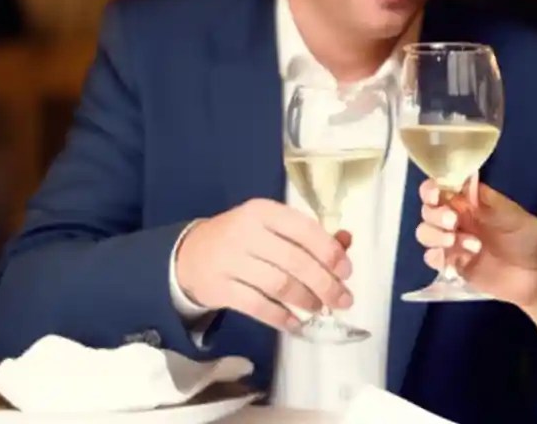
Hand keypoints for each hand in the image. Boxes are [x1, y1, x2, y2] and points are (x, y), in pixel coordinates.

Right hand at [175, 198, 353, 331]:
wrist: (189, 255)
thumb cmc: (243, 239)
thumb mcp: (272, 227)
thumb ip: (309, 235)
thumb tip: (347, 241)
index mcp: (264, 212)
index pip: (304, 229)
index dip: (329, 252)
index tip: (347, 271)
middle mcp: (246, 233)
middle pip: (295, 261)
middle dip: (325, 283)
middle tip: (343, 299)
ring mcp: (229, 261)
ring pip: (278, 285)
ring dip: (306, 300)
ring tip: (320, 308)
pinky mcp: (219, 288)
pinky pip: (257, 306)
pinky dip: (280, 317)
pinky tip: (296, 323)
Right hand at [416, 180, 536, 307]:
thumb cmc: (530, 240)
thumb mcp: (516, 217)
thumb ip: (491, 202)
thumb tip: (466, 181)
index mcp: (471, 203)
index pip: (442, 189)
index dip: (432, 189)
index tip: (436, 194)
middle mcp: (458, 221)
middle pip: (428, 211)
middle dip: (435, 215)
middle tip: (453, 222)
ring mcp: (454, 244)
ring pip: (426, 234)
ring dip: (437, 236)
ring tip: (469, 244)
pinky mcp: (454, 266)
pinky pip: (433, 259)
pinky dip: (439, 257)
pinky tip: (460, 260)